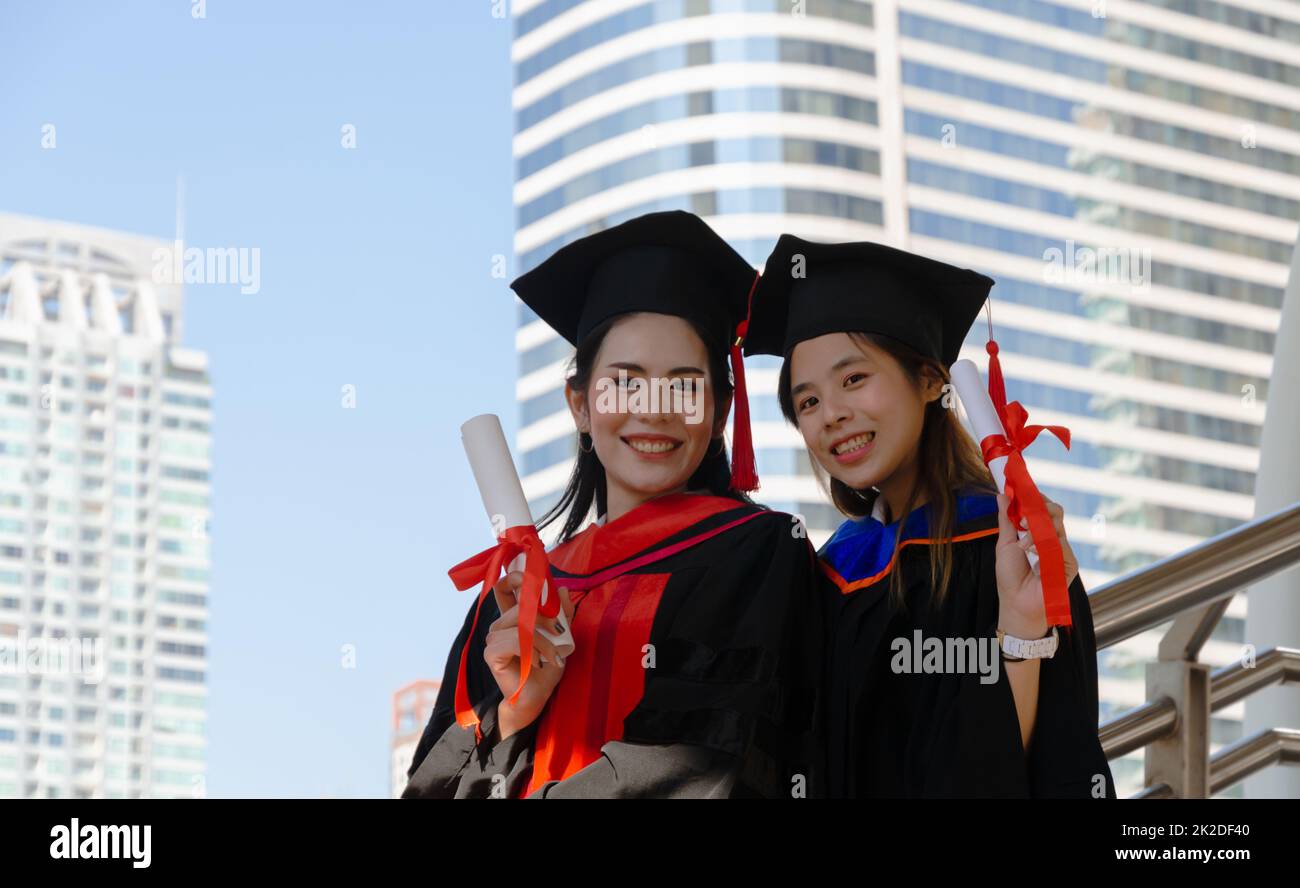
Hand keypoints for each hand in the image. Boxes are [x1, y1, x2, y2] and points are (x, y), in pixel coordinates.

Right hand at [484, 571, 575, 739]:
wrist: (537, 696)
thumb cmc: (546, 667)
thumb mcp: (561, 637)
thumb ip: (563, 614)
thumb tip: (563, 590)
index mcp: (512, 616)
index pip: (504, 587)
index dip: (516, 577)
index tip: (536, 580)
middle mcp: (499, 624)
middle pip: (519, 603)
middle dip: (544, 614)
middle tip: (559, 631)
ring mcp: (493, 638)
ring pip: (522, 624)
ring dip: (544, 640)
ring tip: (553, 657)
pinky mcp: (491, 653)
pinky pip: (517, 640)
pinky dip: (534, 650)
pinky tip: (537, 663)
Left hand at [994, 494, 1076, 638]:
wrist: (1016, 603)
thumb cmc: (1010, 576)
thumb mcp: (1005, 543)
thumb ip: (1006, 520)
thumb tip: (1001, 495)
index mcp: (1039, 533)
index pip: (1043, 508)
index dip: (1035, 498)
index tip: (1021, 490)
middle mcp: (1053, 539)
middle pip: (1055, 512)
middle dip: (1039, 506)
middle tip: (1024, 512)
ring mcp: (1063, 551)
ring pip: (1057, 526)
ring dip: (1036, 528)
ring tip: (1023, 540)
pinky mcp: (1069, 564)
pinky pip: (1061, 546)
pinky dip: (1044, 546)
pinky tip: (1032, 552)